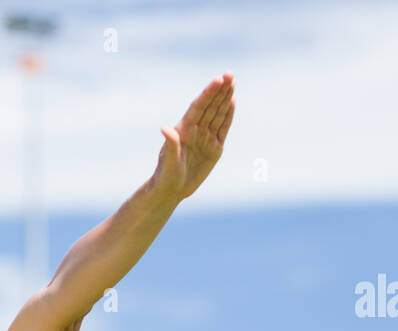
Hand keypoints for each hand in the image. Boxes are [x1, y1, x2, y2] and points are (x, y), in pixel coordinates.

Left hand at [153, 72, 234, 201]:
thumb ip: (170, 145)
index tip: (218, 79)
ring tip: (232, 82)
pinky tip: (232, 102)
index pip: (198, 107)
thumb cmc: (166, 175)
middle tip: (230, 73)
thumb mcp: (169, 161)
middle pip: (210, 106)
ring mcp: (205, 138)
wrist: (171, 190)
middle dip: (220, 90)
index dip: (208, 93)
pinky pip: (223, 128)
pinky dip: (228, 115)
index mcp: (184, 129)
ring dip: (225, 98)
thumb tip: (165, 129)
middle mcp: (195, 130)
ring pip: (218, 114)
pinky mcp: (214, 148)